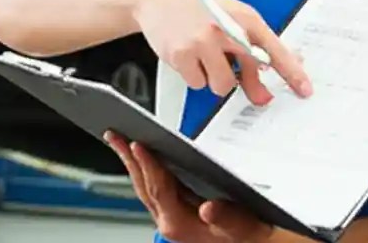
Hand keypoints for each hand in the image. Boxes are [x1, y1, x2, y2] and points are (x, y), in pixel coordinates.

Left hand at [105, 132, 277, 242]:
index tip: (137, 144)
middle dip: (128, 158)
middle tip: (115, 134)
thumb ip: (227, 219)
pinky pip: (151, 186)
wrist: (251, 242)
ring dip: (131, 162)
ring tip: (120, 140)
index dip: (148, 165)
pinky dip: (144, 168)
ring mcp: (169, 216)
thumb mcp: (244, 225)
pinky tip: (141, 157)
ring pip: (144, 185)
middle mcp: (169, 221)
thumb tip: (209, 209)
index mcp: (180, 224)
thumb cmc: (247, 234)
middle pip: (143, 185)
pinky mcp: (172, 210)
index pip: (158, 190)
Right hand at [132, 0, 311, 103]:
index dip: (291, 71)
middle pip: (250, 70)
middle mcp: (225, 28)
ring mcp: (202, 41)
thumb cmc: (201, 9)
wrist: (159, 0)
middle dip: (252, 85)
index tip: (303, 88)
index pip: (274, 48)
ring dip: (217, 78)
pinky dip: (196, 76)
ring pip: (223, 84)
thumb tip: (274, 69)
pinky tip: (190, 58)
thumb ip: (255, 44)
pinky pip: (198, 84)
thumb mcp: (234, 17)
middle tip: (258, 95)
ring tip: (208, 60)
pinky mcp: (181, 55)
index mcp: (244, 17)